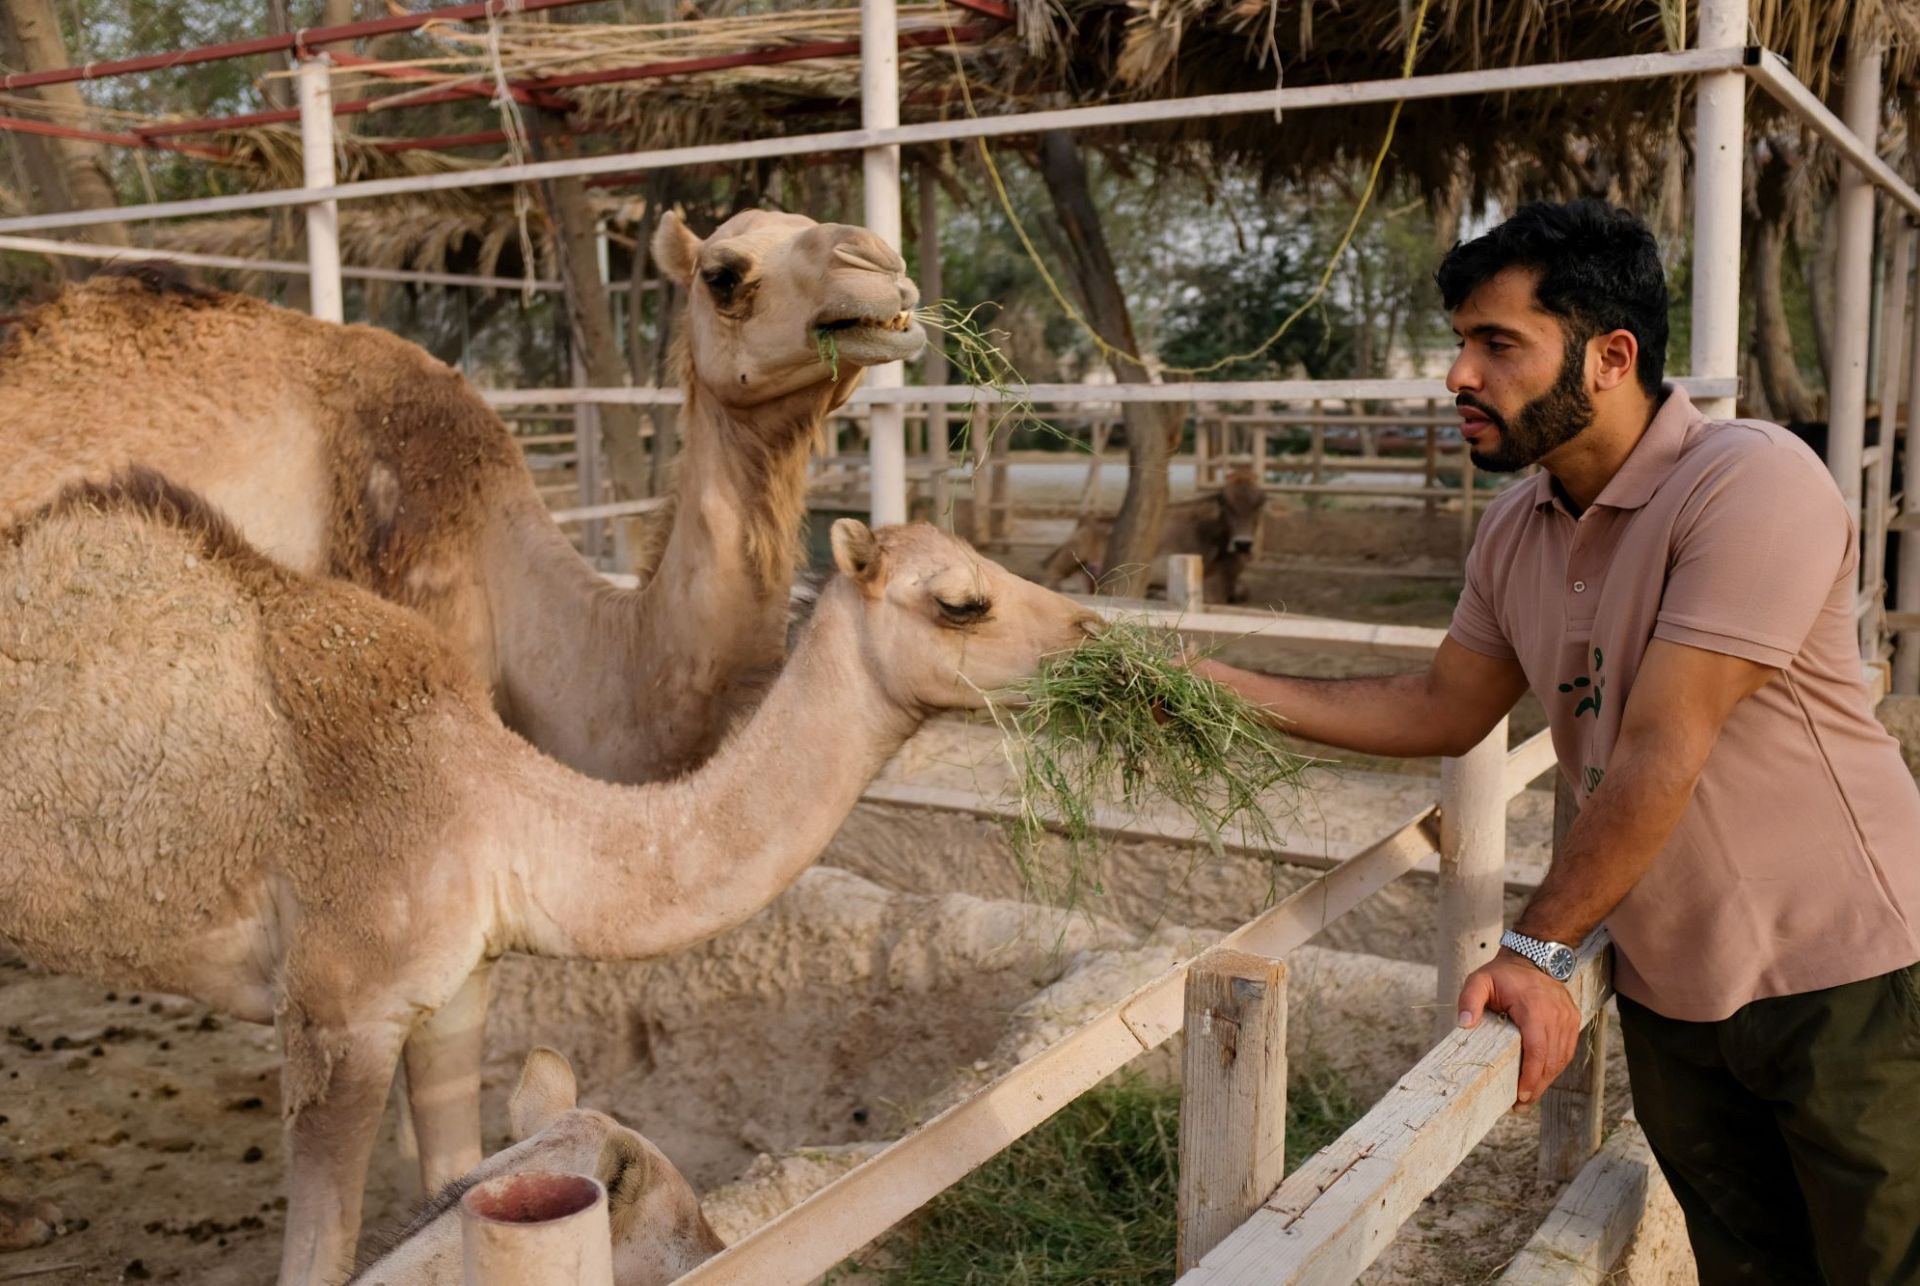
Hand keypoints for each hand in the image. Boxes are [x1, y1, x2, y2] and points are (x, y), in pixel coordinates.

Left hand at [1456, 951, 1581, 1108]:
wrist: (1531, 958)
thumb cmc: (1502, 974)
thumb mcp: (1478, 981)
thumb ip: (1469, 1001)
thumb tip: (1463, 1025)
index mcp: (1534, 1007)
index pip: (1537, 1048)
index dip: (1531, 1075)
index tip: (1520, 1095)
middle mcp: (1556, 1014)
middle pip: (1551, 1059)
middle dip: (1537, 1085)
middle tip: (1520, 1104)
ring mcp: (1567, 1017)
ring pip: (1562, 1058)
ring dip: (1547, 1080)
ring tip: (1528, 1097)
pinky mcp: (1572, 1019)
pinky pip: (1567, 1050)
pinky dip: (1555, 1066)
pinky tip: (1541, 1078)